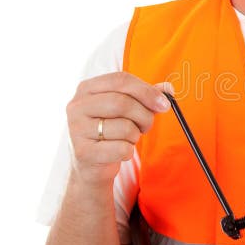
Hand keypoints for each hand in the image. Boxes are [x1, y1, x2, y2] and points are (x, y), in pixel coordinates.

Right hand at [66, 71, 170, 185]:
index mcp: (87, 88)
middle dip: (144, 115)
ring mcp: (77, 129)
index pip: (121, 80)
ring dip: (135, 135)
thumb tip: (168, 88)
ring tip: (128, 138)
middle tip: (148, 125)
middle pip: (123, 102)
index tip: (165, 104)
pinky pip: (122, 148)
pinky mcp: (83, 152)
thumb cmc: (111, 130)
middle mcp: (77, 106)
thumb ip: (147, 96)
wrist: (92, 164)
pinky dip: (128, 151)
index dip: (147, 91)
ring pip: (125, 127)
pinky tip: (120, 151)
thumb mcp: (127, 109)